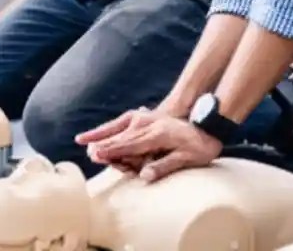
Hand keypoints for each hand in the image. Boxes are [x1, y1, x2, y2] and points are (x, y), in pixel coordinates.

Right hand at [82, 114, 221, 182]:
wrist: (209, 124)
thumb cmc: (200, 146)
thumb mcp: (188, 159)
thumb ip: (165, 166)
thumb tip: (144, 176)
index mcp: (157, 135)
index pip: (129, 144)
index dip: (112, 151)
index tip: (97, 154)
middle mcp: (148, 124)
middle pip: (120, 135)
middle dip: (103, 144)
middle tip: (89, 152)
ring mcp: (147, 118)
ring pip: (118, 126)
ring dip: (103, 134)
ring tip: (84, 139)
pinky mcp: (147, 117)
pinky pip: (124, 121)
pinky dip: (110, 127)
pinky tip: (100, 132)